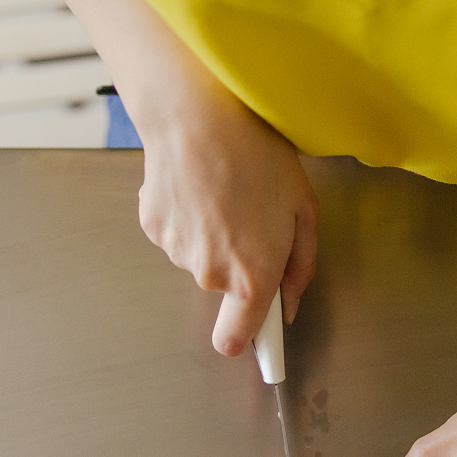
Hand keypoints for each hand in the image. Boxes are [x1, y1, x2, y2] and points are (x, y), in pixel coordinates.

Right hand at [129, 73, 318, 355]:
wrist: (198, 114)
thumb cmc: (258, 156)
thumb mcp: (303, 212)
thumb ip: (300, 268)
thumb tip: (287, 304)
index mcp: (252, 276)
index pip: (235, 341)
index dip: (248, 341)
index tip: (258, 340)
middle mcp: (210, 274)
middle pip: (225, 287)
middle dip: (239, 261)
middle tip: (253, 216)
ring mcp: (176, 252)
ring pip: (200, 258)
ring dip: (213, 235)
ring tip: (225, 190)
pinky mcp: (153, 227)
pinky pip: (177, 235)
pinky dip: (188, 217)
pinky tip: (200, 184)